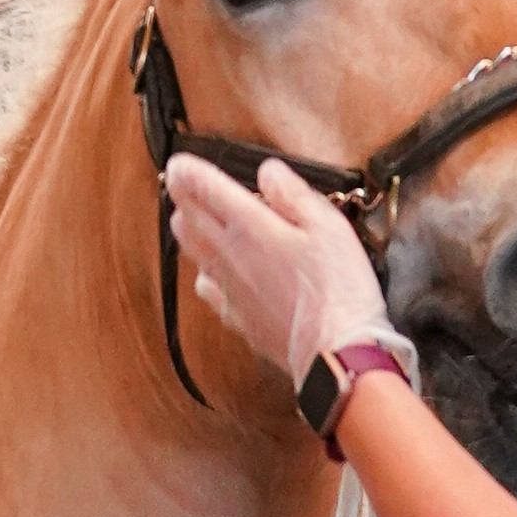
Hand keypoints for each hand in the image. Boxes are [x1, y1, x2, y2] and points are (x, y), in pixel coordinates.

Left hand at [164, 154, 415, 384]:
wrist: (336, 353)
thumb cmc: (338, 288)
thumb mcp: (329, 226)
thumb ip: (293, 195)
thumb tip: (267, 172)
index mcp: (250, 228)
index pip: (206, 192)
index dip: (189, 173)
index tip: (178, 163)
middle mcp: (230, 257)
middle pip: (191, 221)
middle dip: (182, 198)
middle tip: (178, 185)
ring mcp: (230, 291)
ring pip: (194, 255)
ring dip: (188, 233)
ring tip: (188, 221)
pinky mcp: (238, 319)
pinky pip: (209, 291)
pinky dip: (206, 275)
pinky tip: (213, 276)